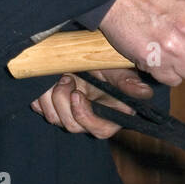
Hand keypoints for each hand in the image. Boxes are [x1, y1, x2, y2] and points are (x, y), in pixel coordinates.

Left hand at [30, 67, 153, 138]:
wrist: (82, 53)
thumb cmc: (105, 64)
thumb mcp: (117, 70)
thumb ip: (129, 83)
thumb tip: (145, 93)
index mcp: (109, 116)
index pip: (99, 130)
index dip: (85, 116)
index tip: (77, 95)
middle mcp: (88, 120)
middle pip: (72, 126)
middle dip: (65, 102)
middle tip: (66, 78)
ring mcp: (68, 115)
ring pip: (55, 119)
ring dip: (51, 98)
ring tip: (58, 77)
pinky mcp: (52, 108)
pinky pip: (40, 110)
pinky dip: (39, 97)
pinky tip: (46, 84)